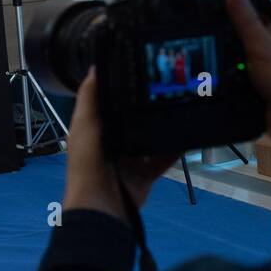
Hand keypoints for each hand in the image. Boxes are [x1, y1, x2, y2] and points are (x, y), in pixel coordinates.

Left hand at [63, 67, 179, 224]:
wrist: (102, 203)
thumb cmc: (88, 161)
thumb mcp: (84, 123)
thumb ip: (90, 97)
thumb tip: (95, 67)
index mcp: (95, 130)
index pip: (109, 105)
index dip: (121, 90)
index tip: (139, 72)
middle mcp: (111, 143)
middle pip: (131, 121)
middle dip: (145, 108)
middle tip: (166, 88)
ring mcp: (129, 160)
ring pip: (150, 139)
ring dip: (162, 128)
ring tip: (179, 106)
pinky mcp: (145, 174)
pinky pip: (163, 159)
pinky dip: (175, 150)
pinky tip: (186, 135)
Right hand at [201, 0, 270, 162]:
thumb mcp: (261, 46)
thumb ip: (247, 20)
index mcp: (269, 25)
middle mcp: (262, 38)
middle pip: (232, 17)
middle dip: (212, 13)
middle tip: (192, 11)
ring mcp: (254, 57)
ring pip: (227, 40)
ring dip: (212, 40)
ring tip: (196, 36)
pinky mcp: (247, 76)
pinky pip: (225, 63)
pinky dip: (214, 62)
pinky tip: (205, 63)